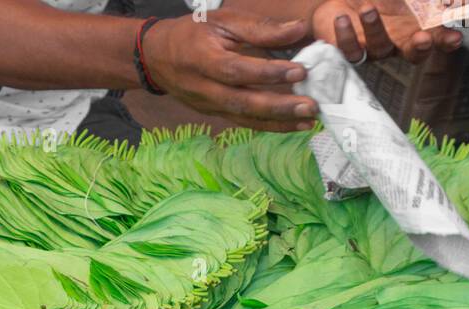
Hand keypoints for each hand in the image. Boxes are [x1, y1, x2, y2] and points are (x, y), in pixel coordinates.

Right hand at [144, 14, 318, 131]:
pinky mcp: (216, 115)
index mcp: (204, 59)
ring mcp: (210, 106)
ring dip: (279, 122)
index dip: (268, 73)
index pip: (238, 70)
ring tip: (308, 122)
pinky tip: (293, 126)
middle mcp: (205, 88)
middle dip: (279, 107)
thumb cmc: (193, 34)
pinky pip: (245, 123)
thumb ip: (260, 28)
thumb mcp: (223, 21)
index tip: (299, 70)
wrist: (158, 58)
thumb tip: (298, 29)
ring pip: (246, 118)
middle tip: (310, 107)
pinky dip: (270, 126)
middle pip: (244, 102)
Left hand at [311, 0, 462, 65]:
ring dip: (375, 28)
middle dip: (420, 48)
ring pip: (379, 47)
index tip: (455, 37)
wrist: (335, 0)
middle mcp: (395, 40)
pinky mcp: (348, 50)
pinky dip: (346, 34)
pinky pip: (349, 50)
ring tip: (368, 9)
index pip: (436, 36)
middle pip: (413, 53)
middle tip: (424, 39)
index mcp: (412, 24)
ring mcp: (372, 47)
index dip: (446, 40)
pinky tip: (342, 18)